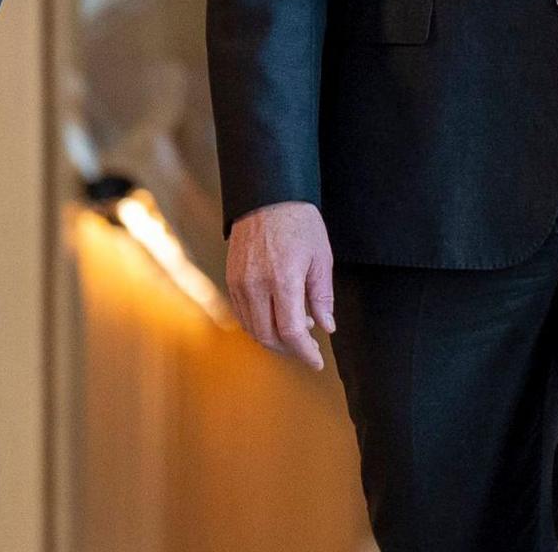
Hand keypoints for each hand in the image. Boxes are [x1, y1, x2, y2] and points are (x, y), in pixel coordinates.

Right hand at [227, 201, 335, 368]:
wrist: (267, 196)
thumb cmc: (300, 223)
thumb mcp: (321, 257)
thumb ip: (322, 296)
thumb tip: (326, 327)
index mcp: (282, 280)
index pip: (291, 332)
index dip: (305, 352)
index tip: (318, 362)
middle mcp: (256, 285)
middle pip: (269, 336)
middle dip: (291, 349)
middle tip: (309, 347)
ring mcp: (239, 283)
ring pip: (253, 329)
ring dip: (275, 338)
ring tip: (298, 327)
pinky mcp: (231, 279)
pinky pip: (243, 314)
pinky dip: (260, 324)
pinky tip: (278, 316)